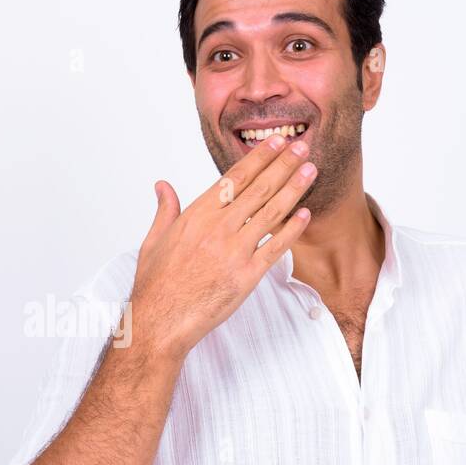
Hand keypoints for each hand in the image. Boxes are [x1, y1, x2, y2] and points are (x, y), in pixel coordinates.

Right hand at [129, 134, 316, 361]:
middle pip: (259, 189)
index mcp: (196, 215)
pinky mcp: (246, 276)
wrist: (160, 321)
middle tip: (302, 147)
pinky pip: (276, 248)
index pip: (234, 178)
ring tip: (311, 171)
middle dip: (283, 165)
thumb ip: (165, 210)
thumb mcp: (154, 240)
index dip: (259, 158)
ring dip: (294, 189)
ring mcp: (234, 252)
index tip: (276, 143)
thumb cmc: (155, 284)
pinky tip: (305, 214)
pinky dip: (292, 229)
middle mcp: (218, 228)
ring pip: (271, 212)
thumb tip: (163, 186)